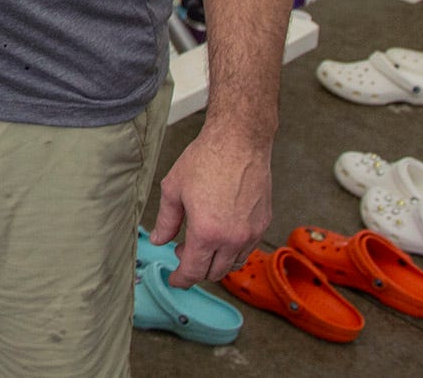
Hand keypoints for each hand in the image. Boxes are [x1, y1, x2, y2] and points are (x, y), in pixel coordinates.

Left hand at [149, 126, 272, 288]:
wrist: (239, 142)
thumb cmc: (205, 160)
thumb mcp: (173, 189)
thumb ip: (166, 220)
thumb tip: (159, 240)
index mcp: (206, 232)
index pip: (194, 271)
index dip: (181, 279)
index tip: (175, 280)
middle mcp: (232, 238)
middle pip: (214, 272)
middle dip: (196, 268)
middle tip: (183, 251)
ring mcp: (251, 233)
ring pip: (233, 264)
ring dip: (216, 261)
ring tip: (202, 242)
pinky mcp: (263, 224)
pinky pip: (247, 248)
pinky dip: (232, 249)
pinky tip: (221, 233)